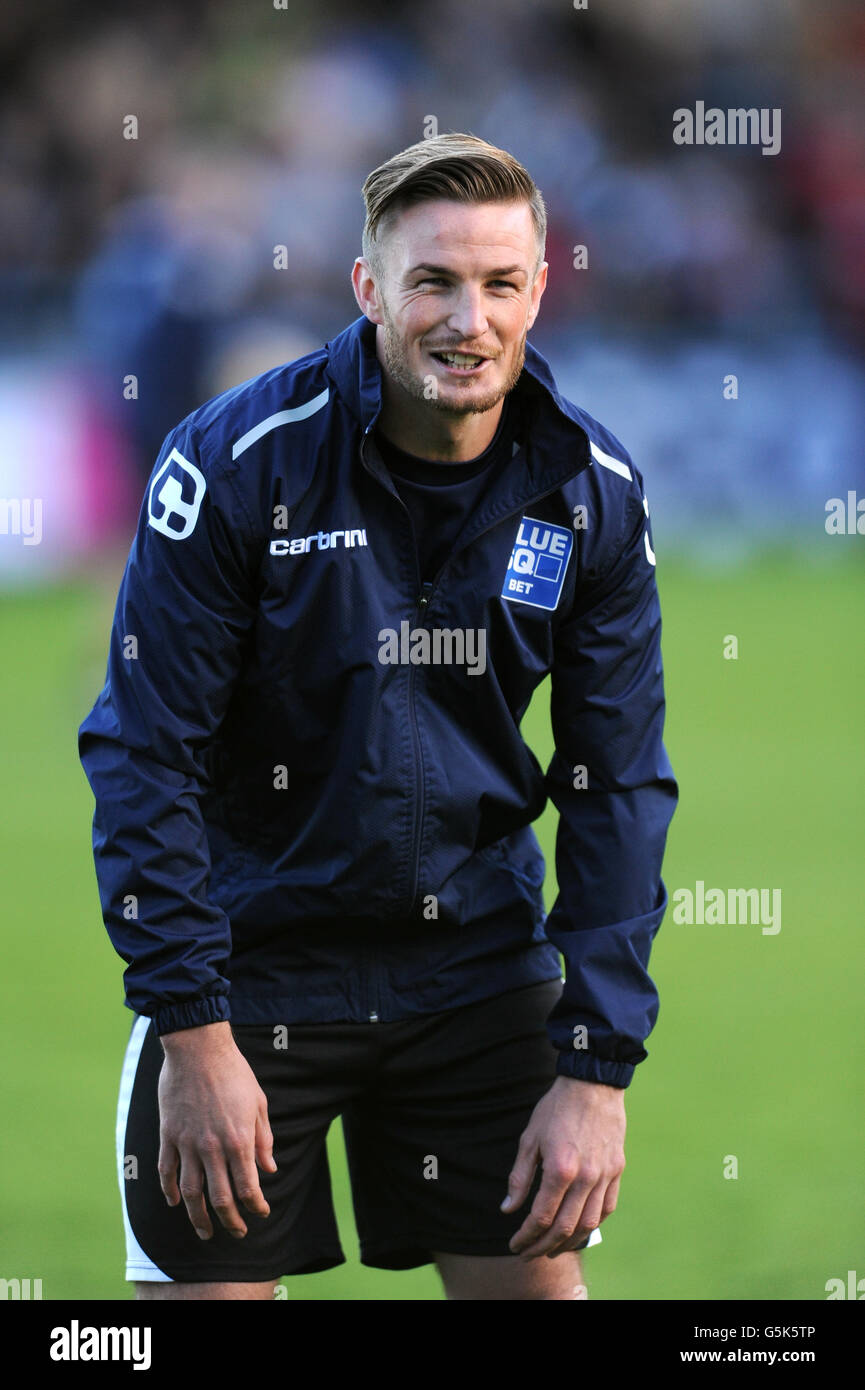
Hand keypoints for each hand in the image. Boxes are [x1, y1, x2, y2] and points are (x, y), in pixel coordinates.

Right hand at [157, 1021, 276, 1240]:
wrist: (198, 1049)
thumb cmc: (234, 1072)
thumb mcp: (259, 1103)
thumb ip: (264, 1140)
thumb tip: (269, 1169)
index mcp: (239, 1140)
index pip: (248, 1188)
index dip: (255, 1206)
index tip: (260, 1213)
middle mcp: (213, 1148)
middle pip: (220, 1198)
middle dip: (230, 1221)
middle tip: (237, 1233)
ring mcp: (187, 1143)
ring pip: (191, 1193)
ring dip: (198, 1217)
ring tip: (205, 1231)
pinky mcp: (168, 1135)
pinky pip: (166, 1171)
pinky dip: (169, 1191)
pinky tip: (174, 1202)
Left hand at [502, 1075, 624, 1258]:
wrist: (592, 1085)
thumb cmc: (556, 1109)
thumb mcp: (529, 1139)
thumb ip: (520, 1177)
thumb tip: (508, 1208)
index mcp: (560, 1169)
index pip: (541, 1217)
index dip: (526, 1236)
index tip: (514, 1243)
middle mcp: (585, 1178)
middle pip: (565, 1228)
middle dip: (543, 1246)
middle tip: (528, 1254)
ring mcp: (604, 1176)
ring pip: (588, 1224)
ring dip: (568, 1242)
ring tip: (552, 1248)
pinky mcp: (617, 1170)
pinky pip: (607, 1207)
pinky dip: (592, 1223)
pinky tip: (579, 1228)